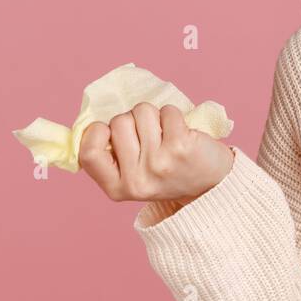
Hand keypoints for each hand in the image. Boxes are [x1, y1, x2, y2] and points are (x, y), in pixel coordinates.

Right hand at [78, 102, 235, 203]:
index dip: (96, 133)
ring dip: (154, 115)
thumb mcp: (134, 177)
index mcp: (117, 189)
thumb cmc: (168, 172)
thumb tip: (90, 122)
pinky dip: (174, 115)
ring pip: (141, 111)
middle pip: (118, 122)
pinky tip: (182, 133)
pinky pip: (167, 111)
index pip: (87, 153)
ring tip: (166, 134)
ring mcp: (158, 163)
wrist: (212, 185)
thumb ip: (111, 156)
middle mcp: (136, 179)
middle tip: (151, 138)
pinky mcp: (181, 146)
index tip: (112, 133)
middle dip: (134, 120)